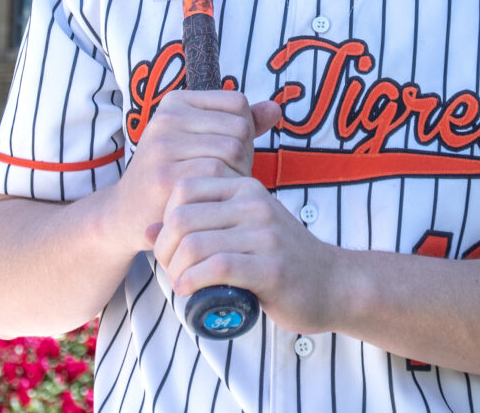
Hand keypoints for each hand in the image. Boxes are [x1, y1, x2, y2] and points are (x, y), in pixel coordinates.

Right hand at [110, 89, 279, 255]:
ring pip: (233, 149)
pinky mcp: (165, 175)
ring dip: (236, 175)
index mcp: (176, 101)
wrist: (126, 215)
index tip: (224, 154)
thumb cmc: (175, 174)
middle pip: (239, 127)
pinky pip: (218, 174)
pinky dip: (224, 190)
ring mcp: (163, 145)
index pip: (238, 103)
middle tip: (224, 178)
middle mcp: (166, 117)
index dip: (244, 131)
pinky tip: (211, 201)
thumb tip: (275, 108)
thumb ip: (239, 123)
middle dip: (243, 156)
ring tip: (217, 188)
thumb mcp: (201, 141)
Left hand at [152, 176, 340, 334]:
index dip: (164, 219)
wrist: (333, 283)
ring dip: (177, 271)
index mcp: (245, 187)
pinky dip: (193, 282)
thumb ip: (202, 224)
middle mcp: (254, 203)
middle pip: (182, 218)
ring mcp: (265, 233)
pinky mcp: (272, 267)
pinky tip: (191, 292)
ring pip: (195, 244)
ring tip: (183, 284)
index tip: (170, 246)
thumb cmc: (279, 258)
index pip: (184, 188)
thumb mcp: (242, 229)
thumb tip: (146, 229)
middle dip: (165, 250)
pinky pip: (217, 267)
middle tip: (173, 271)